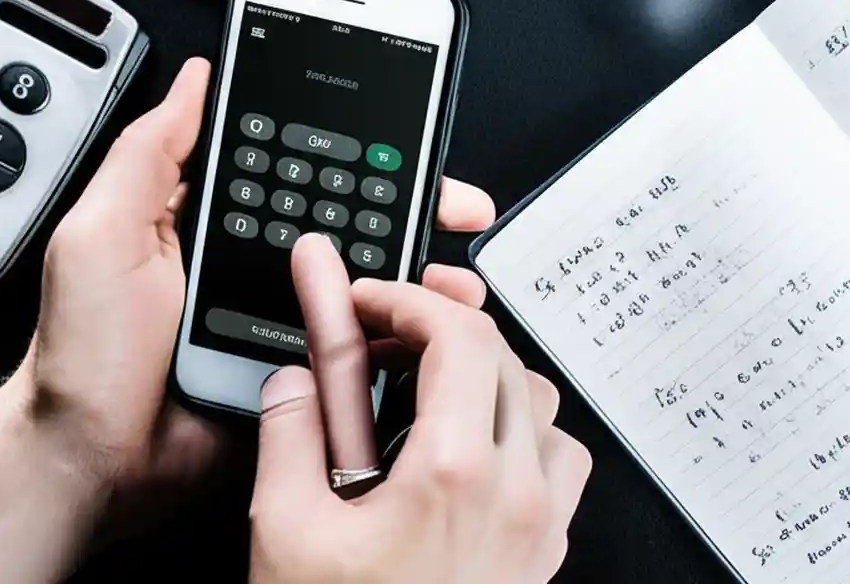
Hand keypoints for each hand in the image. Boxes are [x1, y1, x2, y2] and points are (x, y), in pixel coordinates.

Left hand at [20, 58, 498, 533]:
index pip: (294, 168)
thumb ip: (149, 154)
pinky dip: (403, 334)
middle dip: (408, 205)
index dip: (348, 148)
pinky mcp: (302, 372)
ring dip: (416, 271)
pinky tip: (432, 325)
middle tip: (451, 202)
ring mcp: (284, 318)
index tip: (399, 134)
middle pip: (346, 220)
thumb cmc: (84, 355)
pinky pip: (361, 346)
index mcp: (214, 221)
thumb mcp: (100, 233)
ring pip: (366, 283)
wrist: (97, 463)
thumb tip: (195, 82)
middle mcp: (257, 264)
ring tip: (451, 268)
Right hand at [249, 237, 592, 583]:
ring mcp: (540, 522)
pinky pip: (561, 458)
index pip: (456, 334)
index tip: (367, 300)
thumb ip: (291, 432)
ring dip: (486, 372)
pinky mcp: (545, 550)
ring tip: (428, 379)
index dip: (407, 300)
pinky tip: (476, 444)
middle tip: (389, 322)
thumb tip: (298, 374)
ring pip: (541, 401)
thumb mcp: (287, 532)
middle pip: (501, 354)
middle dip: (441, 323)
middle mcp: (513, 489)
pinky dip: (524, 429)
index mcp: (451, 472)